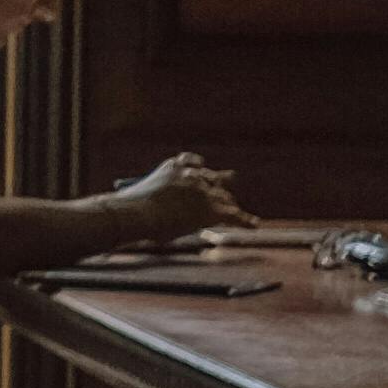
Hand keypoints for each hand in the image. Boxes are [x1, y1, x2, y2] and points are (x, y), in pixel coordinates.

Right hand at [117, 153, 249, 242]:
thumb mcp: (143, 195)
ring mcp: (204, 191)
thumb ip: (159, 197)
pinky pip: (233, 215)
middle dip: (219, 187)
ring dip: (228, 204)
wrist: (138, 212)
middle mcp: (193, 174)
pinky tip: (254, 224)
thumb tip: (165, 212)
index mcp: (174, 165)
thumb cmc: (133, 207)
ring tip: (236, 210)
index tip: (203, 172)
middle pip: (214, 179)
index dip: (199, 171)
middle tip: (226, 193)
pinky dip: (244, 220)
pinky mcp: (211, 209)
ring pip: (224, 198)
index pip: (193, 163)